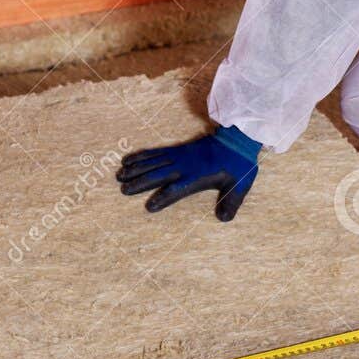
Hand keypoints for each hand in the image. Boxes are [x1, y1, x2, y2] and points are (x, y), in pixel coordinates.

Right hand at [116, 126, 261, 221]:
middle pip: (158, 174)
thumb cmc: (238, 165)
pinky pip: (155, 153)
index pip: (177, 189)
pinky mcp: (177, 150)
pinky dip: (141, 156)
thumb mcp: (240, 184)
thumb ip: (231, 202)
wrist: (237, 139)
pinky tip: (127, 160)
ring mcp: (179, 156)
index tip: (149, 206)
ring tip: (119, 176)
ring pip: (153, 162)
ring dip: (136, 169)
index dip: (163, 197)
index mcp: (197, 176)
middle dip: (141, 182)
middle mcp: (184, 166)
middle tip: (123, 190)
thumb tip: (223, 219)